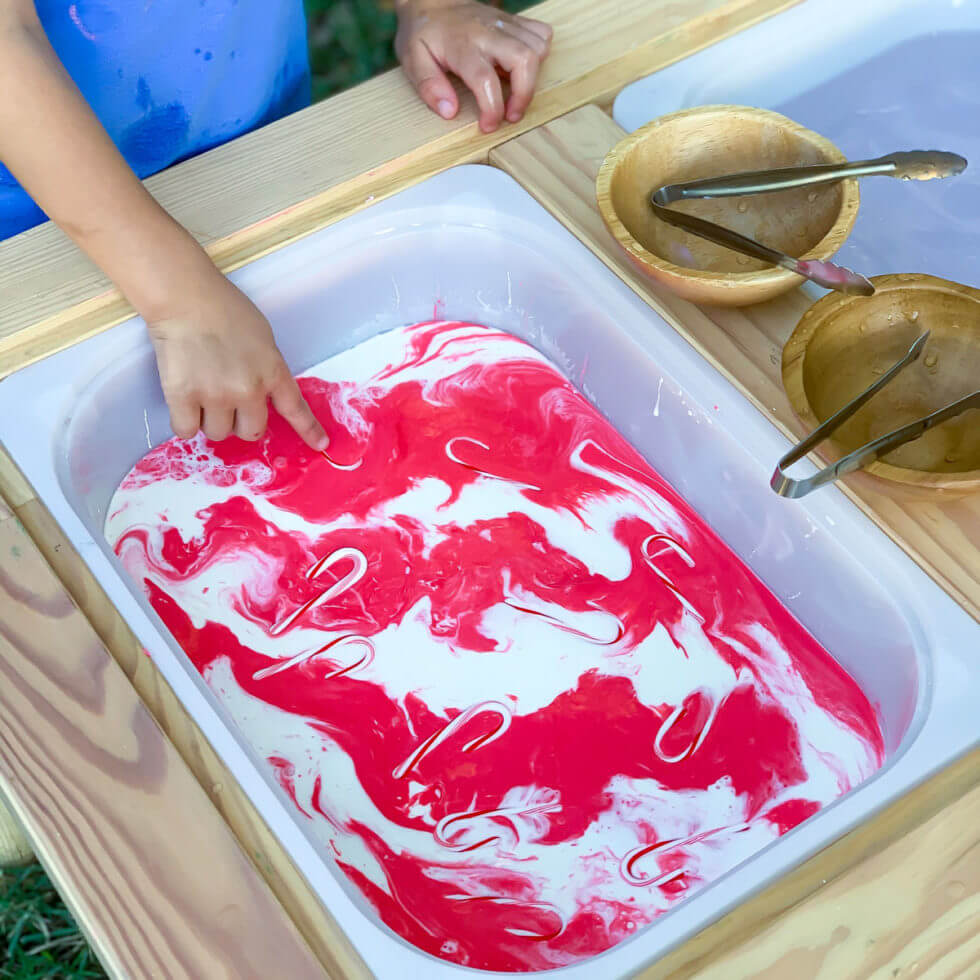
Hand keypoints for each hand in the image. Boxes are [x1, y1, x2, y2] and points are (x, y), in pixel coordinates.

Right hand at [146, 269, 327, 448]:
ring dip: (210, 420)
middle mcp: (248, 390)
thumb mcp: (262, 338)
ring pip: (218, 432)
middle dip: (239, 421)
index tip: (321, 444)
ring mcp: (216, 395)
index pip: (295, 408)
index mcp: (272, 372)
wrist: (185, 297)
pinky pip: (186, 430)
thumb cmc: (224, 309)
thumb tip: (260, 394)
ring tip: (200, 391)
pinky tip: (184, 402)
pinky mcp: (183, 397)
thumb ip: (266, 369)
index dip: (308, 430)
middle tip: (225, 399)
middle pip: (250, 432)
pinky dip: (185, 422)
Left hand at [395, 0, 551, 132]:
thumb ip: (429, 86)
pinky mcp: (515, 21)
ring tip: (514, 91)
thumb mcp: (412, 59)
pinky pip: (542, 35)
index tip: (487, 126)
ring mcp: (504, 24)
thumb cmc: (423, 33)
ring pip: (538, 48)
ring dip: (532, 77)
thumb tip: (449, 111)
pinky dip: (539, 56)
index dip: (492, 109)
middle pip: (524, 59)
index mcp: (462, 45)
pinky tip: (520, 68)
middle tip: (511, 115)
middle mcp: (488, 32)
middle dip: (524, 94)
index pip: (485, 79)